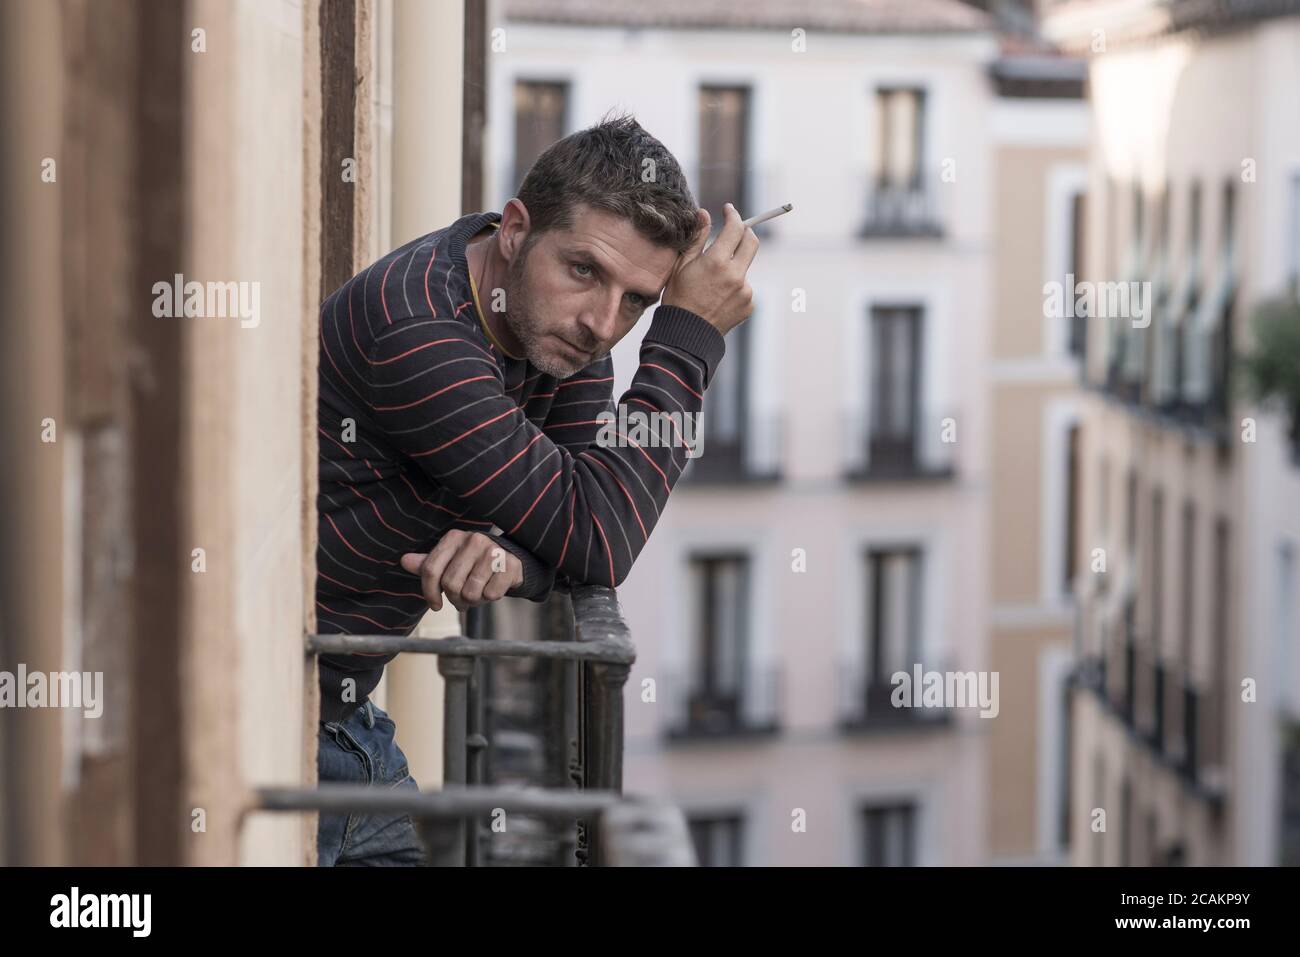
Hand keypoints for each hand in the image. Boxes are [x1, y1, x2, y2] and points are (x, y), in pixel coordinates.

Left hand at [399, 530, 523, 611]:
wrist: (507, 560)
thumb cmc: (472, 564)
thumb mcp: (448, 561)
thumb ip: (427, 563)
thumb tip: (404, 561)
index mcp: (454, 537)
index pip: (431, 569)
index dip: (429, 593)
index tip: (435, 605)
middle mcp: (473, 539)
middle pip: (451, 584)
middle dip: (455, 599)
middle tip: (462, 599)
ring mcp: (493, 550)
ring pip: (471, 592)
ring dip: (474, 601)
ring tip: (477, 594)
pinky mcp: (510, 564)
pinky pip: (491, 594)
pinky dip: (491, 597)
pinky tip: (492, 588)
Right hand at [661, 203, 757, 335]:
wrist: (686, 335)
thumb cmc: (678, 299)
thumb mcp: (681, 266)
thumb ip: (697, 238)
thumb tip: (704, 213)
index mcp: (717, 262)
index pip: (735, 228)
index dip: (733, 215)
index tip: (729, 210)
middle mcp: (736, 275)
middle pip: (752, 242)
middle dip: (745, 232)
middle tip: (734, 231)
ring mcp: (746, 291)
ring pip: (745, 267)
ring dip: (735, 265)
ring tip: (713, 281)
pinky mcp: (750, 304)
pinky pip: (745, 287)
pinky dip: (735, 286)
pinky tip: (718, 297)